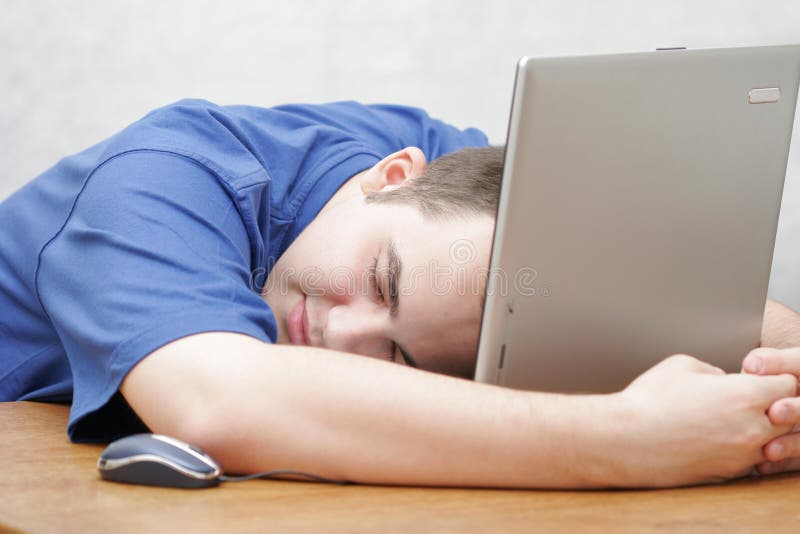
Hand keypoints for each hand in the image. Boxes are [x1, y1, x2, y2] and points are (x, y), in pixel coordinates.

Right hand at [614, 354, 795, 486]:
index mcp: (746, 395)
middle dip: (773, 405)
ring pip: (774, 443)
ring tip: (731, 421)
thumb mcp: (682, 365)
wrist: (626, 440)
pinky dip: (742, 449)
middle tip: (749, 399)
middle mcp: (752, 428)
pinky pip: (751, 461)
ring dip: (761, 431)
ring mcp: (742, 455)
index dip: (774, 378)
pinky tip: (717, 439)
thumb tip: (723, 380)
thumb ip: (714, 370)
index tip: (759, 378)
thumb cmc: (649, 400)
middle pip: (790, 417)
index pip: (788, 386)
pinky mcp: (727, 474)